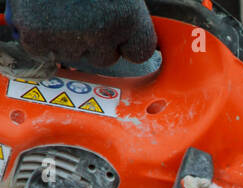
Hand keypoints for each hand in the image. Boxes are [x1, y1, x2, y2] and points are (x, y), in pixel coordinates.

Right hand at [7, 0, 156, 66]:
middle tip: (79, 11)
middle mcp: (103, 30)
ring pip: (72, 55)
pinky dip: (37, 36)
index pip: (138, 53)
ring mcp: (69, 36)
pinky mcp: (36, 35)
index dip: (125, 44)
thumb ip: (118, 10)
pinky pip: (41, 50)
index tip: (118, 35)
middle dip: (94, 42)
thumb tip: (123, 39)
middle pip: (104, 59)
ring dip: (66, 38)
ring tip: (58, 6)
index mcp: (128, 16)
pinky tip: (38, 13)